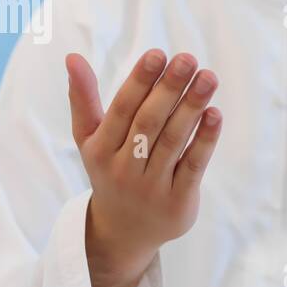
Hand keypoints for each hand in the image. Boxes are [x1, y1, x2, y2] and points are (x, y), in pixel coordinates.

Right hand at [67, 49, 221, 286]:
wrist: (124, 232)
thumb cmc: (110, 171)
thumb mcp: (89, 140)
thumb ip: (83, 99)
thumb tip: (72, 57)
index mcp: (101, 150)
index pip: (122, 110)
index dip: (140, 82)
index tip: (158, 54)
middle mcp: (124, 169)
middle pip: (149, 123)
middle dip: (169, 89)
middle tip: (188, 59)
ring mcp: (152, 187)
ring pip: (173, 141)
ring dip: (192, 107)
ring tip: (208, 77)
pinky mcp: (178, 201)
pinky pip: (193, 165)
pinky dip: (205, 139)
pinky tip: (215, 114)